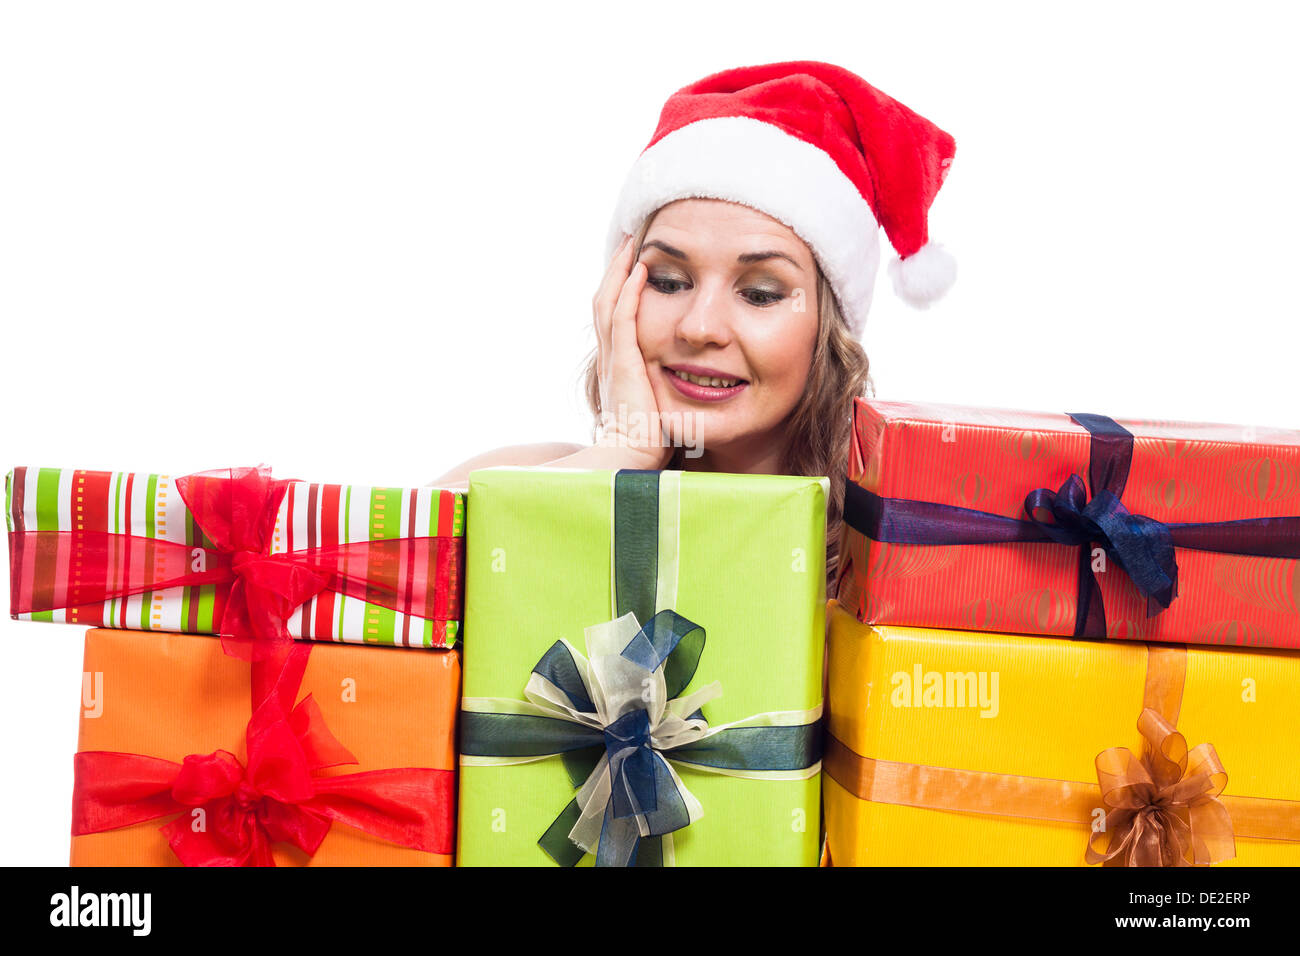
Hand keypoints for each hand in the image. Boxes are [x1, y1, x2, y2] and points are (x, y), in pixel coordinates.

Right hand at [592, 233, 672, 468]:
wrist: (630, 462)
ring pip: (609, 303)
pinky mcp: (623, 364)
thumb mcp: (655, 408)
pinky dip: (630, 292)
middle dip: (616, 271)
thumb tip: (691, 384)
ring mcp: (613, 360)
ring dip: (621, 271)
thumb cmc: (647, 444)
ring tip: (632, 244)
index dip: (620, 290)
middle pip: (604, 302)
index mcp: (615, 367)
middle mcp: (609, 359)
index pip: (613, 319)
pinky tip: (642, 271)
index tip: (634, 266)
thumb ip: (663, 390)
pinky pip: (623, 318)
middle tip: (628, 243)